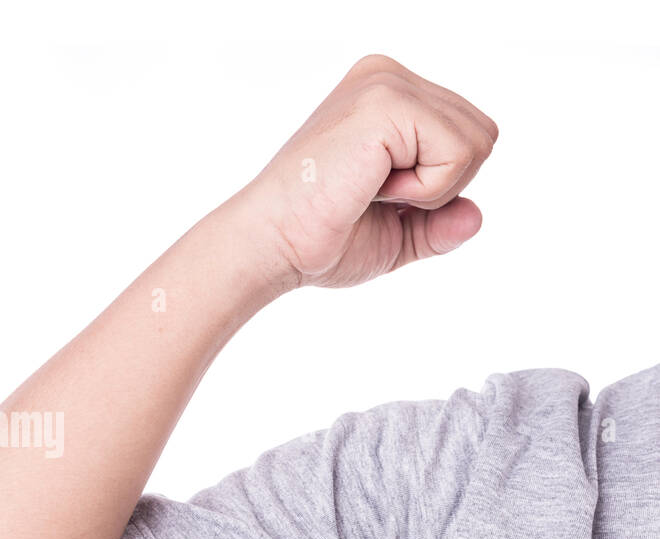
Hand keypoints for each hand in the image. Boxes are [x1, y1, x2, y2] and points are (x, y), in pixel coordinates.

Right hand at [242, 55, 498, 288]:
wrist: (270, 246)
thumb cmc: (315, 239)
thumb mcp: (396, 235)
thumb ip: (438, 224)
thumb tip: (474, 216)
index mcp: (386, 96)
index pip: (466, 136)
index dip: (437, 187)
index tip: (375, 197)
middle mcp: (386, 78)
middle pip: (481, 134)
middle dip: (442, 185)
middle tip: (375, 197)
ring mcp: (385, 84)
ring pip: (477, 142)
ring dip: (433, 188)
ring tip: (371, 191)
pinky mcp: (386, 102)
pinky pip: (460, 152)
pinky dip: (427, 189)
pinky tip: (373, 188)